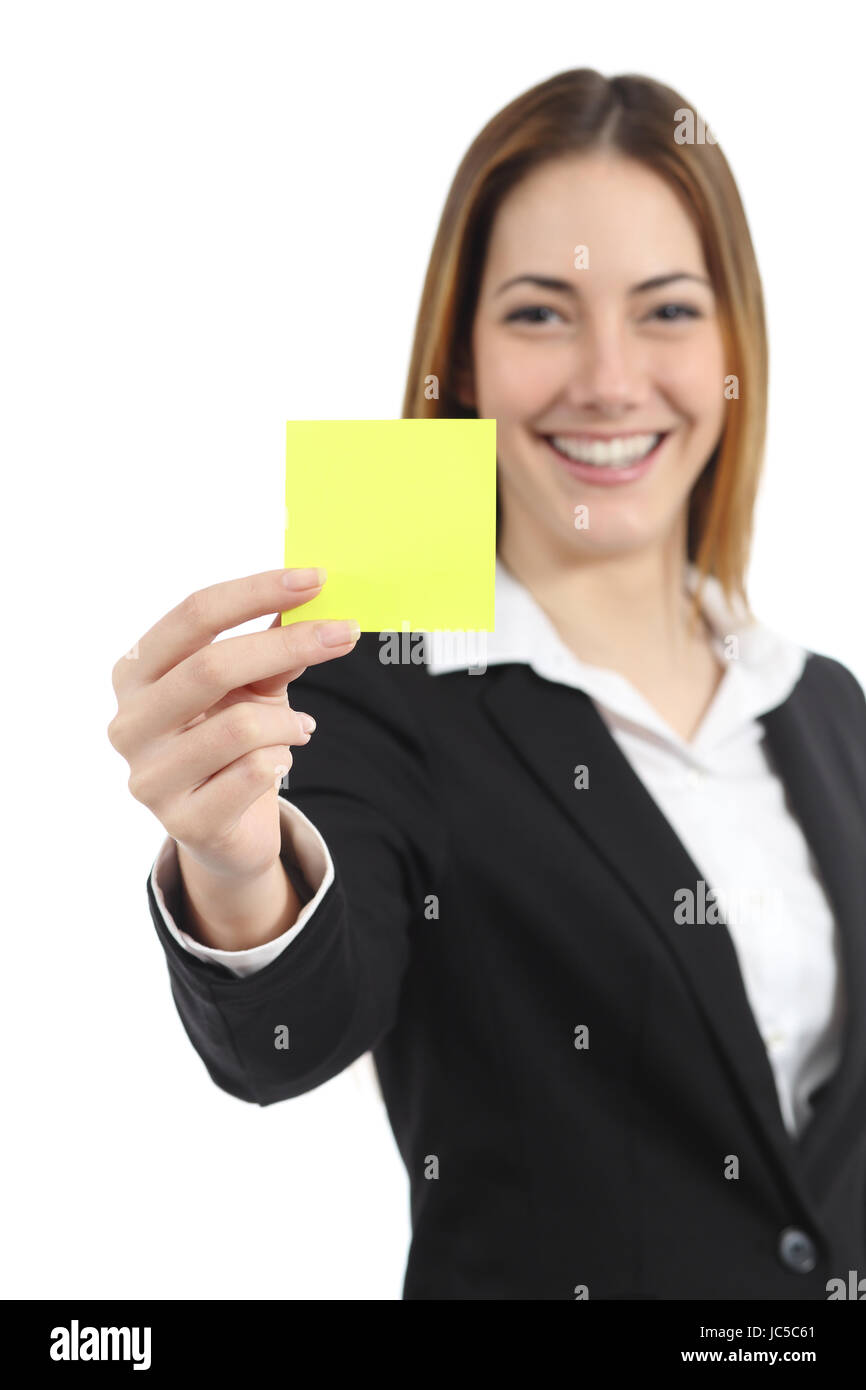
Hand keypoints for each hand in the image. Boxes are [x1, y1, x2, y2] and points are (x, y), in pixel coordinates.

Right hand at [108, 567, 358, 880]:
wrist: (224, 831)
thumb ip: (271, 654)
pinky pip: (253, 774)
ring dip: (288, 722)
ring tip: (301, 727)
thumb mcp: (251, 689)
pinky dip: (282, 760)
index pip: (193, 615)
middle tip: (345, 634)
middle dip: (289, 644)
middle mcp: (129, 723)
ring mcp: (149, 777)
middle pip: (212, 665)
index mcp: (135, 673)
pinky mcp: (183, 823)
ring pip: (239, 727)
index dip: (255, 592)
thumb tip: (311, 609)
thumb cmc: (231, 743)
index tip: (314, 579)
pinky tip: (281, 763)